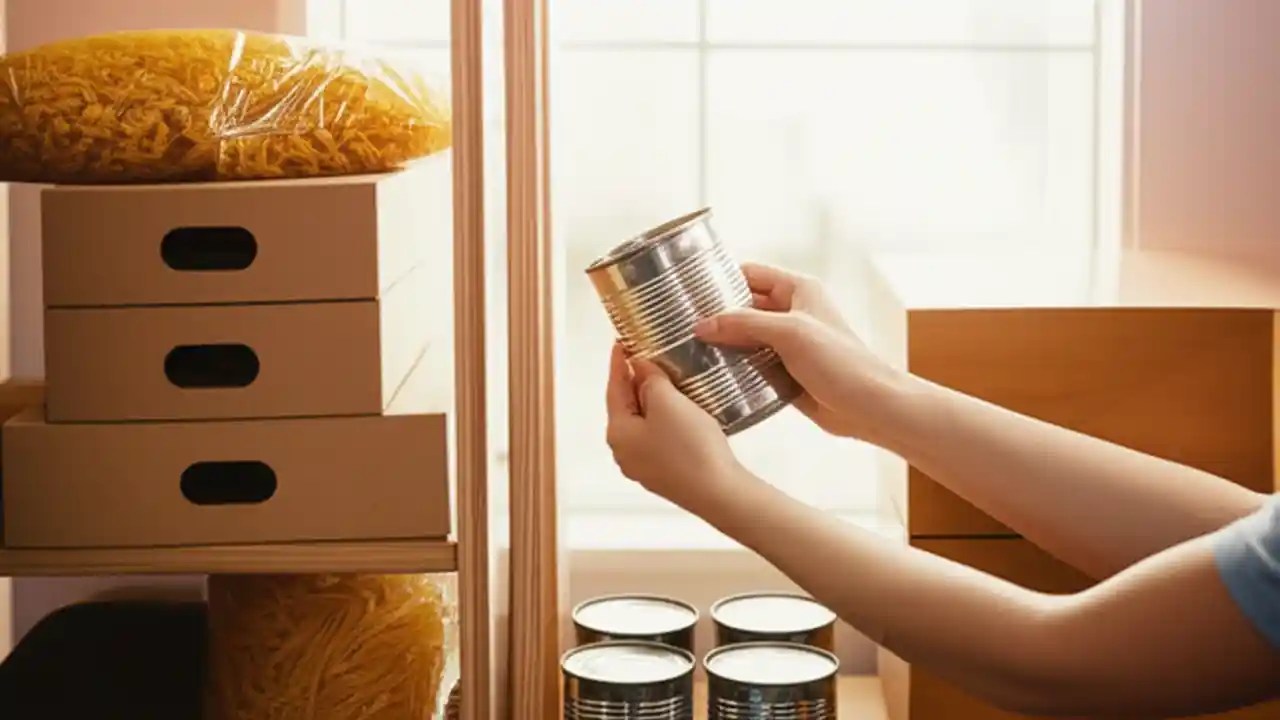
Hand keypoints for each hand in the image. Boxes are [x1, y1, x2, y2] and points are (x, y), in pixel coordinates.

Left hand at [605, 343, 745, 511]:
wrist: (720, 492)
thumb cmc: (692, 449)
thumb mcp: (667, 402)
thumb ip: (649, 379)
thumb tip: (639, 367)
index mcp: (618, 433)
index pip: (613, 388)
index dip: (618, 362)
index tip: (621, 342)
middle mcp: (624, 452)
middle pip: (626, 406)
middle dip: (636, 381)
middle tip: (647, 356)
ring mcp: (643, 466)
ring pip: (643, 422)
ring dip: (653, 400)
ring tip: (667, 380)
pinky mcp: (665, 473)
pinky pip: (659, 437)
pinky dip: (665, 419)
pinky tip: (681, 411)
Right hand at [695, 262, 904, 441]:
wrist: (868, 406)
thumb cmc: (841, 362)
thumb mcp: (790, 333)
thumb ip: (745, 324)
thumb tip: (703, 325)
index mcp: (799, 290)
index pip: (751, 274)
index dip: (722, 279)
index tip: (691, 290)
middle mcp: (793, 313)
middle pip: (744, 306)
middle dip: (717, 315)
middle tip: (681, 324)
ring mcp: (788, 343)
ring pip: (746, 337)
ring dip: (723, 344)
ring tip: (688, 349)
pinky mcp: (785, 371)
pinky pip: (752, 363)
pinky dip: (734, 367)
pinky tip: (710, 373)